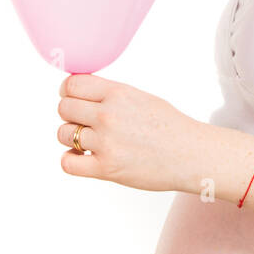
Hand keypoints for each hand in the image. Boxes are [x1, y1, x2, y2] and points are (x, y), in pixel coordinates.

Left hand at [57, 73, 204, 191]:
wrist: (191, 155)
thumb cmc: (169, 126)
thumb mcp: (140, 98)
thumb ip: (110, 94)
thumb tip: (78, 92)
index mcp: (118, 93)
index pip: (72, 84)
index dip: (68, 92)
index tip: (74, 100)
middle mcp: (109, 115)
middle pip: (63, 108)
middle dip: (70, 115)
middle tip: (84, 123)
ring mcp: (106, 142)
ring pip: (63, 134)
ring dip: (71, 138)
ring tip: (90, 142)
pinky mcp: (107, 168)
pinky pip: (68, 163)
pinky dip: (71, 161)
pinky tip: (84, 159)